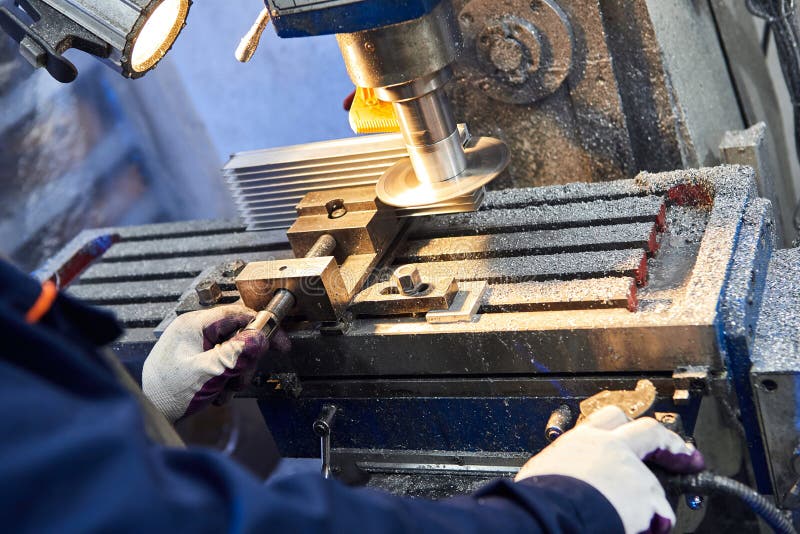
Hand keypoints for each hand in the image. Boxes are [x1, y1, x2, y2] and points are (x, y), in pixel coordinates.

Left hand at [142, 304, 288, 421]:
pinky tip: (217, 393)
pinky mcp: (197, 358)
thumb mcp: (207, 373)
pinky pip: (222, 362)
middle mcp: (195, 330)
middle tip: (242, 379)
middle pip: (237, 334)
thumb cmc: (168, 393)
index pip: (237, 314)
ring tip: (225, 391)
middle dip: (245, 360)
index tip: (279, 342)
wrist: (149, 415)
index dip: (261, 327)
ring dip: (236, 373)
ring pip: (232, 351)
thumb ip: (235, 354)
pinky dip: (226, 378)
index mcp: (194, 325)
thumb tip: (260, 338)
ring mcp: (195, 344)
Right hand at [516, 406, 704, 533]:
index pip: (609, 419)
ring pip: (655, 478)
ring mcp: (630, 469)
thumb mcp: (545, 471)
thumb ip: (564, 467)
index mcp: (581, 439)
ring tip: (656, 515)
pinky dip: (657, 521)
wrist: (549, 510)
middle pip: (648, 430)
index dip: (627, 424)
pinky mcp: (644, 494)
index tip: (637, 430)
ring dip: (656, 495)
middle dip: (667, 441)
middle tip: (682, 453)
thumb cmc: (540, 495)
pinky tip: (653, 528)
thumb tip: (560, 479)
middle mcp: (608, 446)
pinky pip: (661, 510)